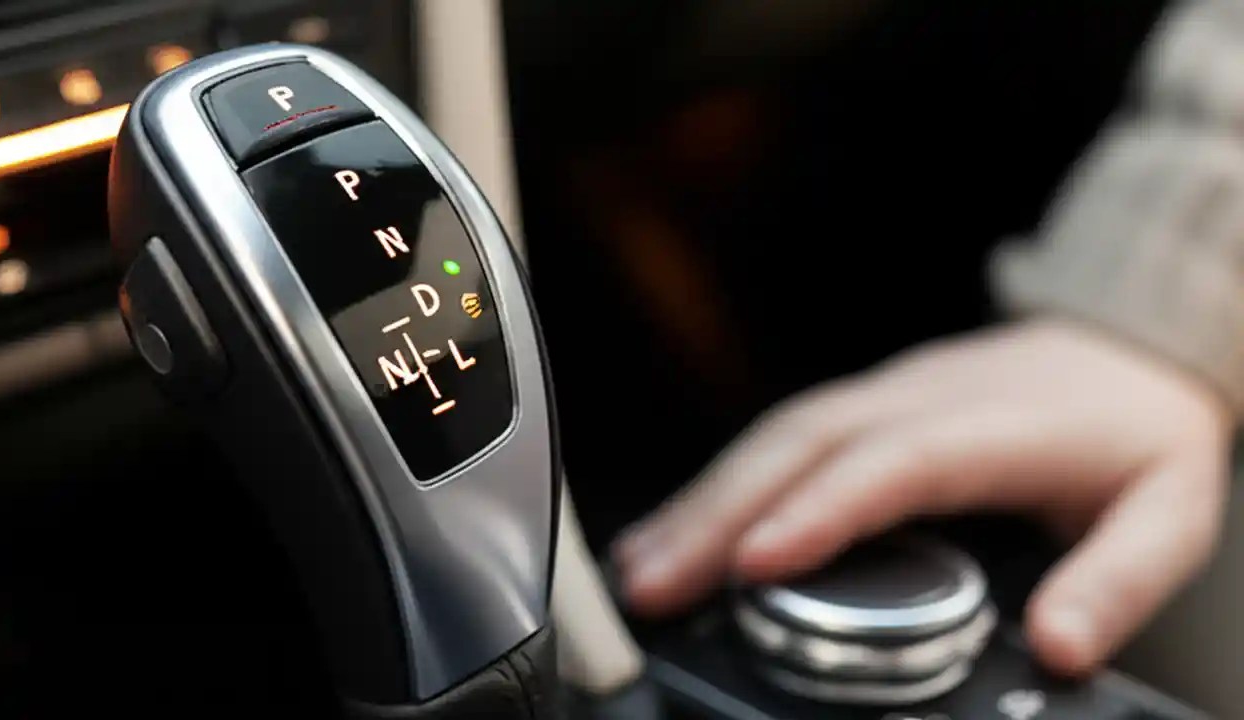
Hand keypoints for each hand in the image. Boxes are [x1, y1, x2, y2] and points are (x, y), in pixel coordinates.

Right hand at [612, 320, 1232, 676]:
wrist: (1123, 345)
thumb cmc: (1138, 434)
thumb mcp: (1170, 511)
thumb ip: (1117, 580)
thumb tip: (1059, 647)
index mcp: (994, 426)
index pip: (893, 463)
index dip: (819, 510)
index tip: (753, 563)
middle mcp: (919, 399)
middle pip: (800, 442)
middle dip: (716, 512)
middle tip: (652, 583)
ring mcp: (883, 394)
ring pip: (774, 435)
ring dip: (701, 499)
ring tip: (641, 568)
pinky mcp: (862, 405)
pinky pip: (779, 438)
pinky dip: (719, 484)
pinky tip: (681, 530)